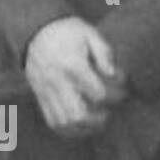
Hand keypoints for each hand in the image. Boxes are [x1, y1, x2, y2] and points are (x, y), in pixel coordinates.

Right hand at [24, 17, 126, 136]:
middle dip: (99, 119)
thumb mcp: (90, 34)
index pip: (98, 93)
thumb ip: (104, 53)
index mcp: (72, 65)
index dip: (115, 94)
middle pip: (78, 115)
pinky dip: (69, 129)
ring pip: (64, 122)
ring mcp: (46, 92)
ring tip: (98, 120)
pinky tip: (83, 125)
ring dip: (84, 127)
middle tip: (110, 111)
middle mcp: (57, 82)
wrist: (36, 31)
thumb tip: (113, 74)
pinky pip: (52, 121)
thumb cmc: (69, 32)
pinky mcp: (41, 97)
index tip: (122, 88)